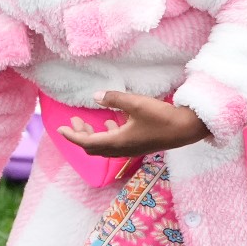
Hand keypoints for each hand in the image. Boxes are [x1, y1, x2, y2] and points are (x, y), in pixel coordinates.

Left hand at [55, 92, 210, 157]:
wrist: (186, 129)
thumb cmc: (162, 117)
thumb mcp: (136, 103)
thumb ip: (115, 98)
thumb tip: (96, 96)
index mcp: (118, 142)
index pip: (87, 143)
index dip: (72, 136)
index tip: (60, 129)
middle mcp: (122, 149)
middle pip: (93, 147)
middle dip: (80, 136)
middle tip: (73, 122)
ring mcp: (131, 150)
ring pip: (104, 147)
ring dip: (93, 136)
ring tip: (86, 123)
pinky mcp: (138, 146)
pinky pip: (115, 144)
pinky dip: (107, 135)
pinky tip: (111, 123)